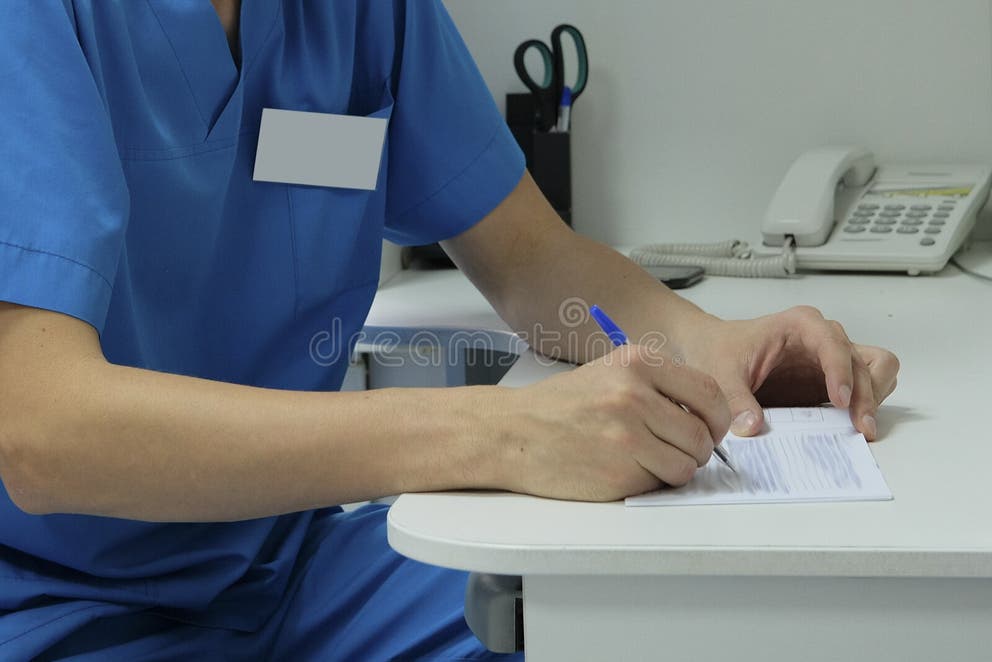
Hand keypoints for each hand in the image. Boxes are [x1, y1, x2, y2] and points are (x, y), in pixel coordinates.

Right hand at [495, 344, 730, 500]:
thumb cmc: (560, 406)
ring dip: (676, 468)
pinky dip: (652, 482)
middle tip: (679, 450)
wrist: (512, 432)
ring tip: (647, 460)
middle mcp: (635, 395)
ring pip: (688, 464)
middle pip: (704, 433)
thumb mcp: (609, 372)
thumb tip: (707, 415)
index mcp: (637, 363)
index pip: (709, 393)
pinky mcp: (619, 472)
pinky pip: (661, 483)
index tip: (711, 428)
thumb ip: (658, 385)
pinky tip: (626, 469)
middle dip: (698, 449)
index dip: (717, 418)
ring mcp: (627, 435)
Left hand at [682, 306, 898, 439]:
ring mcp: (831, 359)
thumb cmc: (721, 350)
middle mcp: (823, 338)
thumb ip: (736, 399)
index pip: (835, 343)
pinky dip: (864, 407)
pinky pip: (865, 390)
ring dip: (874, 399)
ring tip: (860, 429)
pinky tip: (849, 428)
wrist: (713, 350)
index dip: (841, 372)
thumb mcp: (721, 373)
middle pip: (867, 360)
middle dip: (868, 394)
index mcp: (801, 325)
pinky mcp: (831, 381)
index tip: (841, 400)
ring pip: (877, 371)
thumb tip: (753, 426)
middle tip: (860, 426)